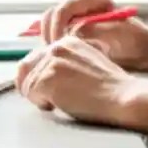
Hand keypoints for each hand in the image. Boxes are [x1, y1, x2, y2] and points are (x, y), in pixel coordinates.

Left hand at [15, 35, 134, 124]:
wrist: (122, 96)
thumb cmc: (110, 87)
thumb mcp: (87, 63)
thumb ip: (66, 62)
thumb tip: (46, 74)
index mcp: (66, 42)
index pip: (36, 56)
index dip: (36, 75)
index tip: (43, 88)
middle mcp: (56, 47)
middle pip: (25, 67)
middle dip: (30, 85)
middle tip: (44, 98)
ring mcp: (51, 62)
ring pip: (27, 82)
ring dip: (38, 96)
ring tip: (57, 102)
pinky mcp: (47, 79)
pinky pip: (30, 93)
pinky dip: (40, 103)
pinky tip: (57, 105)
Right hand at [37, 0, 147, 68]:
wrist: (141, 49)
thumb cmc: (133, 39)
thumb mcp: (114, 33)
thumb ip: (91, 30)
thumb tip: (70, 34)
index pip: (64, 9)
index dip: (57, 28)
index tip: (58, 45)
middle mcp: (81, 2)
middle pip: (51, 14)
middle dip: (49, 34)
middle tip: (52, 53)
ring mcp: (75, 15)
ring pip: (49, 24)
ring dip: (48, 39)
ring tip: (54, 56)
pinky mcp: (72, 28)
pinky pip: (53, 32)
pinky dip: (52, 43)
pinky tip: (55, 55)